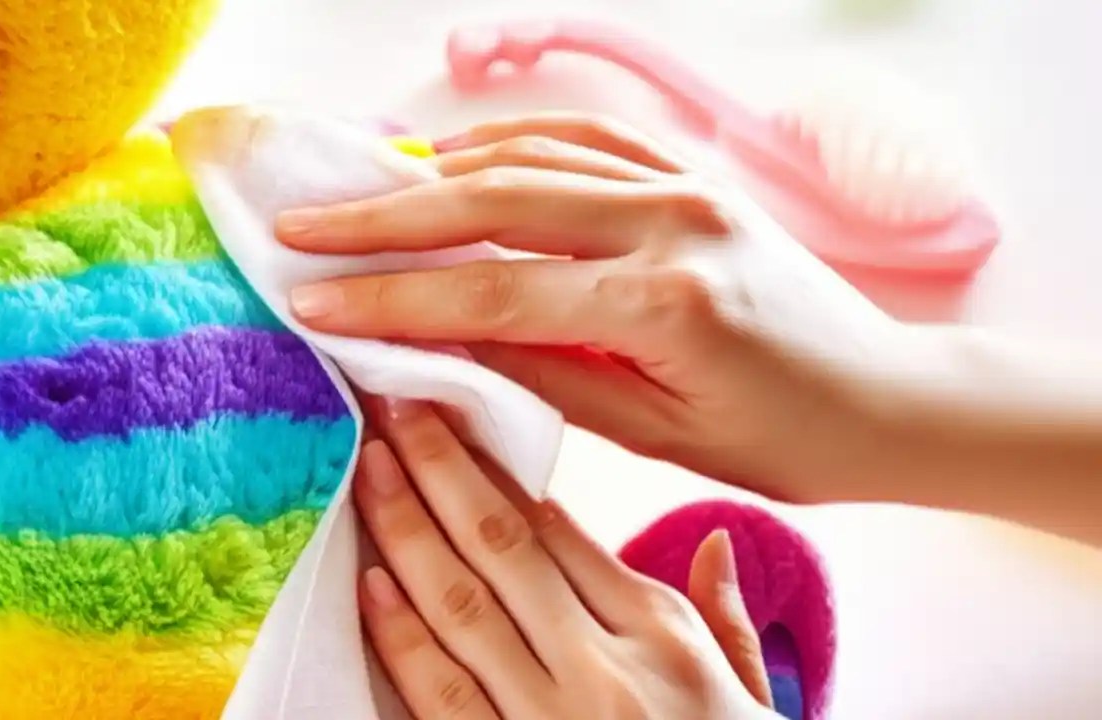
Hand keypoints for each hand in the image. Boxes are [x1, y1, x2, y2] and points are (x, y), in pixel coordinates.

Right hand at [278, 113, 908, 502]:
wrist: (886, 397)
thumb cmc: (782, 439)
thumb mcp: (657, 433)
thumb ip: (544, 375)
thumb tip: (436, 341)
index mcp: (665, 303)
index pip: (494, 295)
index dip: (393, 300)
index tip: (311, 301)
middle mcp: (672, 222)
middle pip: (496, 201)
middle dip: (386, 215)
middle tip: (300, 225)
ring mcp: (686, 184)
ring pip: (532, 153)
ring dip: (435, 169)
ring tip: (356, 190)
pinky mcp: (693, 172)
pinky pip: (583, 138)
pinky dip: (508, 142)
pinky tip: (454, 159)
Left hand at [355, 398, 779, 719]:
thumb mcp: (750, 694)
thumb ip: (726, 616)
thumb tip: (717, 542)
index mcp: (660, 633)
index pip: (562, 528)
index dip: (496, 467)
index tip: (452, 417)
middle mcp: (605, 665)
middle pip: (504, 546)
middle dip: (442, 470)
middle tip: (395, 407)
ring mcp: (553, 718)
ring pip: (464, 606)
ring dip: (407, 531)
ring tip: (371, 467)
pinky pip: (443, 697)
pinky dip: (402, 638)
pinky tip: (369, 584)